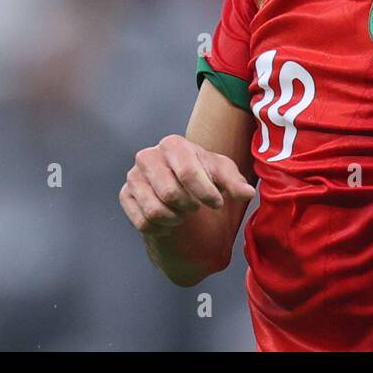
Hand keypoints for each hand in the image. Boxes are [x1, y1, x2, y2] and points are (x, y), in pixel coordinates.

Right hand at [119, 134, 256, 237]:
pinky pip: (143, 223)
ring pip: (155, 211)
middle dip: (190, 206)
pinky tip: (168, 221)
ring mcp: (133, 176)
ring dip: (175, 219)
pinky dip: (160, 228)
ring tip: (183, 213)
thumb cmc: (203, 173)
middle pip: (170, 194)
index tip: (217, 203)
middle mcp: (148, 156)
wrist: (178, 182)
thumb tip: (247, 193)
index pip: (188, 173)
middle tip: (196, 206)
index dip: (206, 194)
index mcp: (173, 144)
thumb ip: (235, 182)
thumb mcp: (222, 174)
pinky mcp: (125, 195)